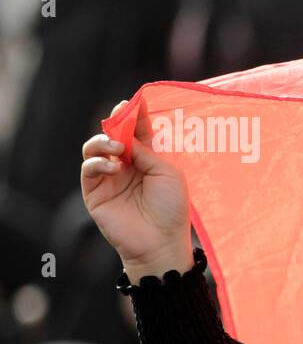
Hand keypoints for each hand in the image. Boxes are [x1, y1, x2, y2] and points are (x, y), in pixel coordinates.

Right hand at [81, 98, 193, 282]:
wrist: (161, 242)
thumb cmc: (172, 208)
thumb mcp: (167, 173)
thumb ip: (146, 151)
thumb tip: (125, 137)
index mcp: (148, 159)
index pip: (137, 131)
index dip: (134, 115)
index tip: (133, 101)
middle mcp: (126, 165)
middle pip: (113, 135)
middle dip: (115, 122)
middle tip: (119, 115)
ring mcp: (109, 178)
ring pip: (94, 148)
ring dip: (103, 141)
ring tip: (116, 147)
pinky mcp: (94, 192)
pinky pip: (88, 168)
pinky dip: (98, 162)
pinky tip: (114, 166)